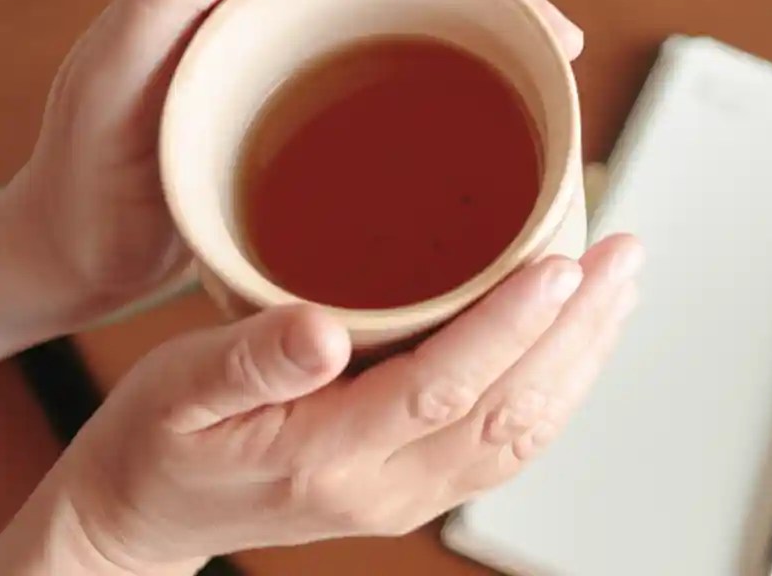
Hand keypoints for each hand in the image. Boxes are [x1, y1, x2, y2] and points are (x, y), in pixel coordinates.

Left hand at [0, 0, 583, 349]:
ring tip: (549, 75)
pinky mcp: (315, 130)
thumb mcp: (109, 78)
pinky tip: (494, 140)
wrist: (75, 256)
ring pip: (414, 38)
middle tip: (563, 35)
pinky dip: (454, 110)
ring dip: (488, 48)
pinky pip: (398, 101)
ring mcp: (305, 74)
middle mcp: (286, 18)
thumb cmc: (83, 174)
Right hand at [0, 236, 640, 574]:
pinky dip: (559, 387)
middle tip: (623, 255)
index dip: (509, 325)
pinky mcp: (420, 486)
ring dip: (583, 356)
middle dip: (578, 330)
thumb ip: (247, 361)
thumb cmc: (159, 443)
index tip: (562, 265)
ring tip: (620, 286)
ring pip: (525, 431)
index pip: (443, 388)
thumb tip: (322, 330)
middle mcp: (386, 486)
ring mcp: (411, 494)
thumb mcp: (174, 390)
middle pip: (510, 410)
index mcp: (326, 456)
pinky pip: (510, 442)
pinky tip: (579, 338)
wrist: (149, 516)